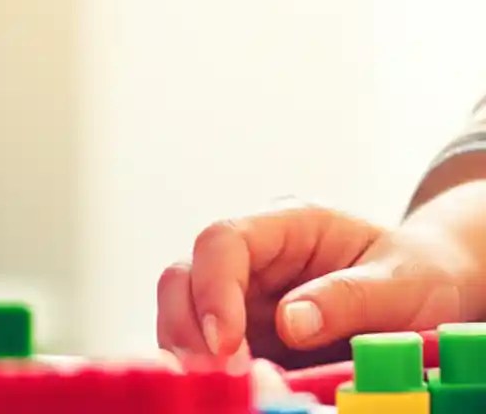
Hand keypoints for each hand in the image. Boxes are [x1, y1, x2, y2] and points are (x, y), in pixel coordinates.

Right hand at [157, 201, 478, 367]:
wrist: (431, 290)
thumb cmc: (420, 273)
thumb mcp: (403, 281)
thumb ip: (350, 297)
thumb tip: (291, 321)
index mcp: (287, 225)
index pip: (223, 241)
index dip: (214, 290)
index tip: (227, 343)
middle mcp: (252, 258)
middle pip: (184, 278)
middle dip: (188, 328)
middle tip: (220, 376)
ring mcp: (243, 296)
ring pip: (183, 315)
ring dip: (191, 353)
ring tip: (229, 388)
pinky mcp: (245, 334)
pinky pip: (206, 349)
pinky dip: (209, 371)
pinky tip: (235, 390)